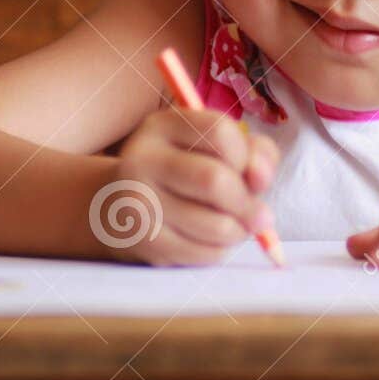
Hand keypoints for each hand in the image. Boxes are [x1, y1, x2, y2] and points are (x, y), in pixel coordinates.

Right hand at [108, 107, 279, 265]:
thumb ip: (252, 152)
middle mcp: (142, 159)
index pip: (221, 132)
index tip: (247, 172)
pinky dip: (221, 250)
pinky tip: (213, 241)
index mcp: (162, 126)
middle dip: (247, 203)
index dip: (246, 156)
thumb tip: (259, 179)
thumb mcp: (214, 148)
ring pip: (216, 225)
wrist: (119, 208)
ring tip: (236, 227)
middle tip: (259, 214)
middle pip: (215, 181)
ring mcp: (138, 202)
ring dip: (240, 231)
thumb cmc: (183, 172)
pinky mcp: (144, 242)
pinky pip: (204, 253)